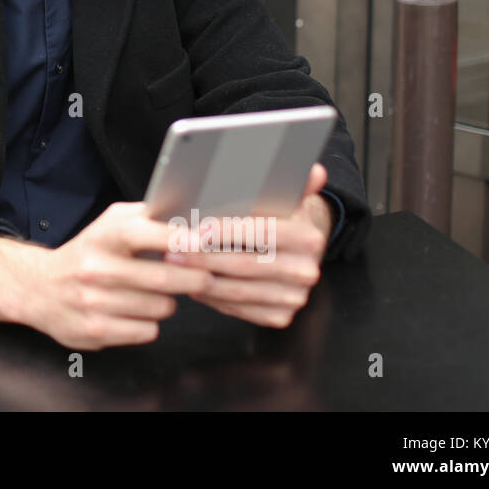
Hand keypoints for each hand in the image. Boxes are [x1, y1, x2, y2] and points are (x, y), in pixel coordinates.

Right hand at [22, 201, 214, 350]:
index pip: (141, 232)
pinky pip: (147, 331)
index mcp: (100, 238)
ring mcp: (94, 302)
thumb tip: (186, 217)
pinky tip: (136, 312)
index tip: (203, 242)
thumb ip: (144, 217)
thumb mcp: (107, 226)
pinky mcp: (96, 331)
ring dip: (167, 301)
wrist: (38, 288)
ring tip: (155, 294)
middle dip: (193, 278)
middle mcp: (94, 269)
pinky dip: (150, 323)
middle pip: (162, 278)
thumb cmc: (85, 255)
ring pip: (160, 307)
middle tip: (204, 277)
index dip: (176, 237)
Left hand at [164, 163, 331, 328]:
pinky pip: (238, 310)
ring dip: (200, 279)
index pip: (261, 232)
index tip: (196, 228)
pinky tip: (191, 282)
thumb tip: (315, 171)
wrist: (298, 252)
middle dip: (204, 257)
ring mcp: (294, 298)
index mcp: (309, 238)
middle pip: (245, 264)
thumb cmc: (281, 219)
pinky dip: (211, 298)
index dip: (226, 232)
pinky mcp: (280, 316)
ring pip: (238, 291)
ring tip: (174, 263)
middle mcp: (306, 271)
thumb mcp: (288, 198)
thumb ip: (295, 182)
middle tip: (172, 248)